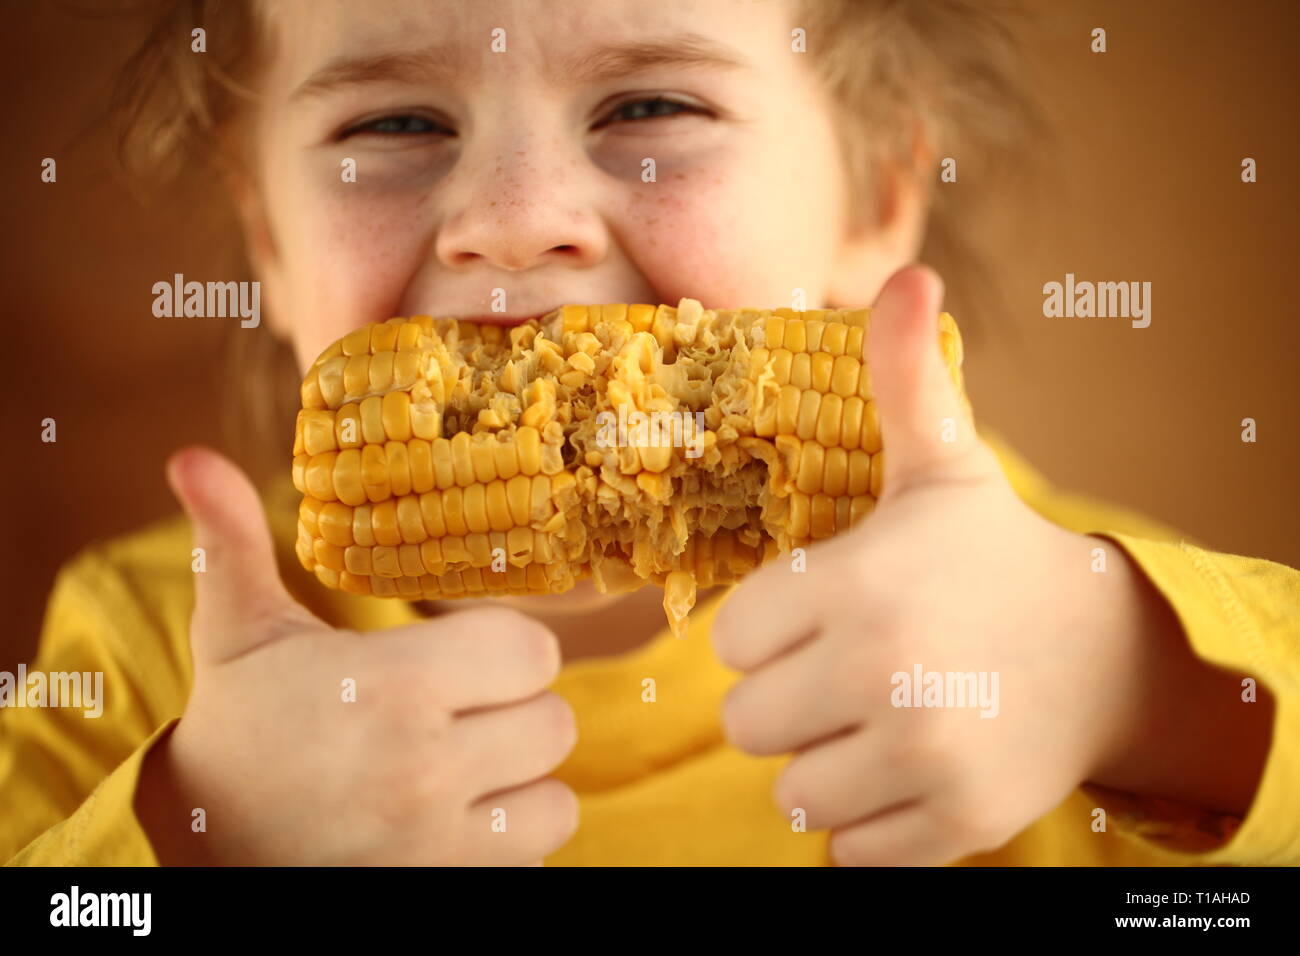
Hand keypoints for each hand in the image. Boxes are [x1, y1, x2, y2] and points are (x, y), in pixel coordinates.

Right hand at [136, 447, 577, 864]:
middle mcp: (425, 769)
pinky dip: (511, 836)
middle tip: (462, 709)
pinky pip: (534, 853)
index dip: (505, 647)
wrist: (199, 848)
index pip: (532, 650)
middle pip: (554, 721)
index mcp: (392, 687)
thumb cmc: (237, 726)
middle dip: (515, 709)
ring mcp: (439, 843)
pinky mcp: (446, 886)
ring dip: (522, 778)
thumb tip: (191, 457)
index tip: (464, 654)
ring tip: (464, 764)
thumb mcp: (237, 633)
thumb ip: (232, 543)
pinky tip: (458, 816)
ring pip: (557, 796)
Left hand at [712, 265, 1159, 864]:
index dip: (767, 630)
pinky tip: (905, 766)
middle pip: (747, 722)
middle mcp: (886, 675)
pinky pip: (848, 849)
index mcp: (860, 585)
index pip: (728, 644)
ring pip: (792, 791)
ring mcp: (923, 759)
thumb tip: (908, 272)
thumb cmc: (993, 554)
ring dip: (820, 761)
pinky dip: (867, 820)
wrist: (1103, 653)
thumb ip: (901, 378)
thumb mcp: (941, 465)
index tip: (815, 616)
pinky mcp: (952, 825)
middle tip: (843, 671)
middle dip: (784, 699)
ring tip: (873, 719)